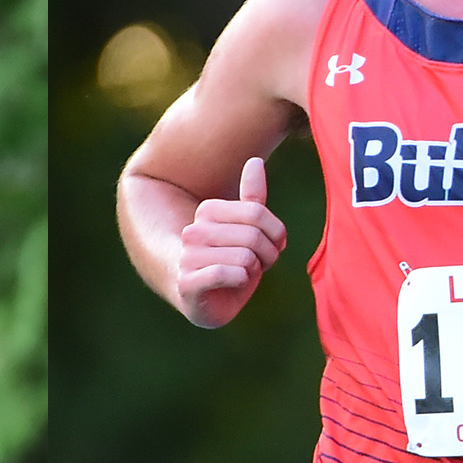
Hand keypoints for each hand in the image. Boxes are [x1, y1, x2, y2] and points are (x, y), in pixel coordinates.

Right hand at [175, 157, 287, 327]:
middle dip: (267, 256)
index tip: (271, 246)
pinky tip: (233, 285)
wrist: (202, 300)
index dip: (275, 233)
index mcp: (207, 211)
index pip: (257, 212)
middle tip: (258, 266)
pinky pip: (227, 274)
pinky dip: (240, 282)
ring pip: (245, 257)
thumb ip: (252, 199)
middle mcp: (194, 231)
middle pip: (253, 236)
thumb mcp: (245, 229)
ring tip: (242, 275)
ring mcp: (187, 257)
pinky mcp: (187, 283)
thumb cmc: (227, 261)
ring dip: (253, 272)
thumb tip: (255, 161)